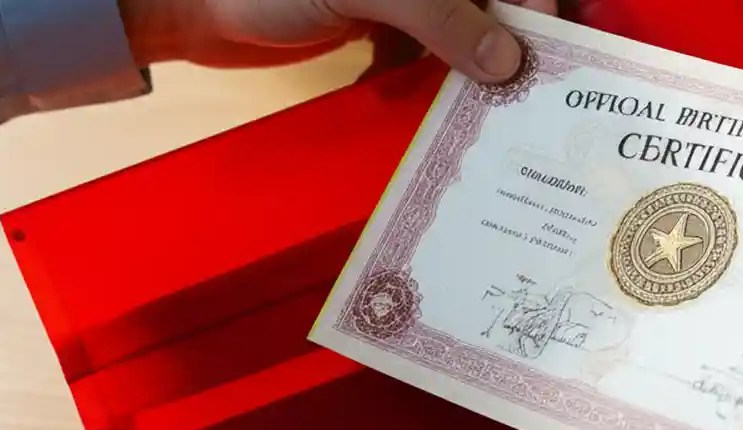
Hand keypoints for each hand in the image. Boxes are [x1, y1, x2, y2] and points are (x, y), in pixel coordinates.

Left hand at [117, 0, 556, 81]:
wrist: (187, 2)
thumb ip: (445, 18)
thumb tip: (510, 60)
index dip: (539, 2)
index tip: (555, 48)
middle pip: (490, 0)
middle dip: (509, 40)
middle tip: (531, 90)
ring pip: (459, 27)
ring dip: (466, 65)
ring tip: (480, 107)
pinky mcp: (372, 20)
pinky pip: (419, 47)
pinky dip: (416, 73)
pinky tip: (397, 88)